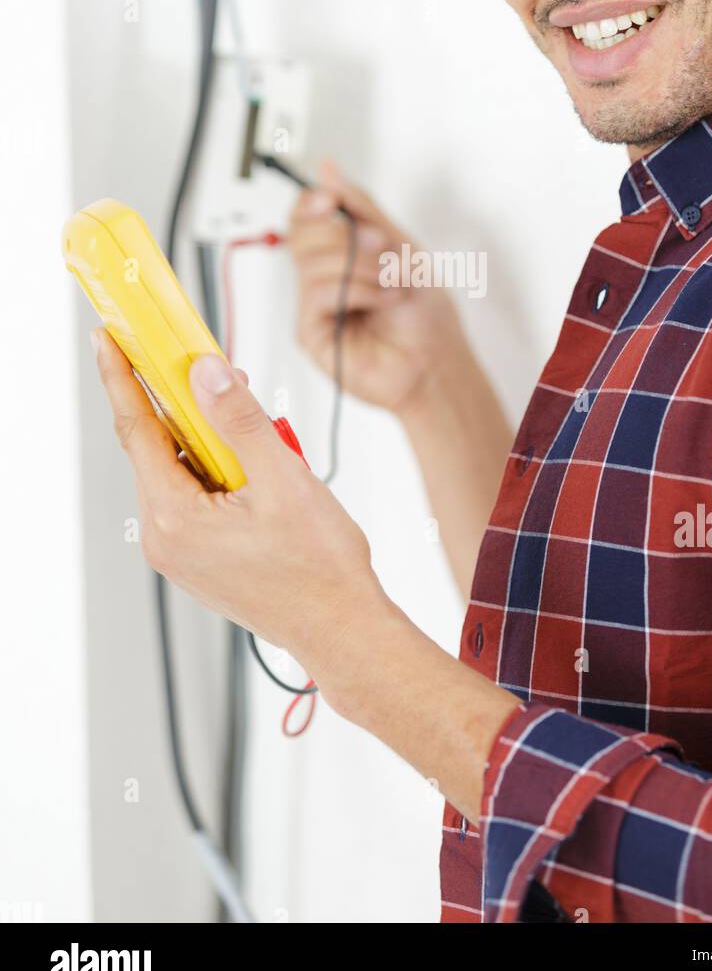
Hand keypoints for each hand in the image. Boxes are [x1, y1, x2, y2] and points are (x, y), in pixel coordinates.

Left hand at [91, 328, 387, 686]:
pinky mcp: (200, 561)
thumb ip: (239, 419)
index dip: (122, 377)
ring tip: (266, 443)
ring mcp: (180, 554)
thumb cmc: (319, 568)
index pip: (137, 429)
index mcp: (174, 519)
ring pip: (185, 474)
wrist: (342, 629)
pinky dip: (222, 475)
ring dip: (216, 445)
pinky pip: (198, 500)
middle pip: (162, 449)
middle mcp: (166, 540)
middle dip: (192, 410)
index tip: (109, 341)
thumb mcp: (282, 477)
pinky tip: (261, 473)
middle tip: (222, 377)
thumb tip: (207, 373)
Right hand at [287, 159, 468, 415]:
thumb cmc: (425, 315)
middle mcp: (323, 278)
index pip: (303, 217)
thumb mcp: (400, 246)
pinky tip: (383, 302)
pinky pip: (318, 293)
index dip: (310, 202)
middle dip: (347, 236)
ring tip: (392, 284)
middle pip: (300, 234)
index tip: (330, 201)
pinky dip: (358, 290)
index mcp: (340, 254)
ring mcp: (315, 306)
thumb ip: (361, 207)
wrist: (437, 363)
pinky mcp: (311, 333)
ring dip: (362, 266)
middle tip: (384, 248)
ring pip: (311, 262)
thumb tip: (328, 169)